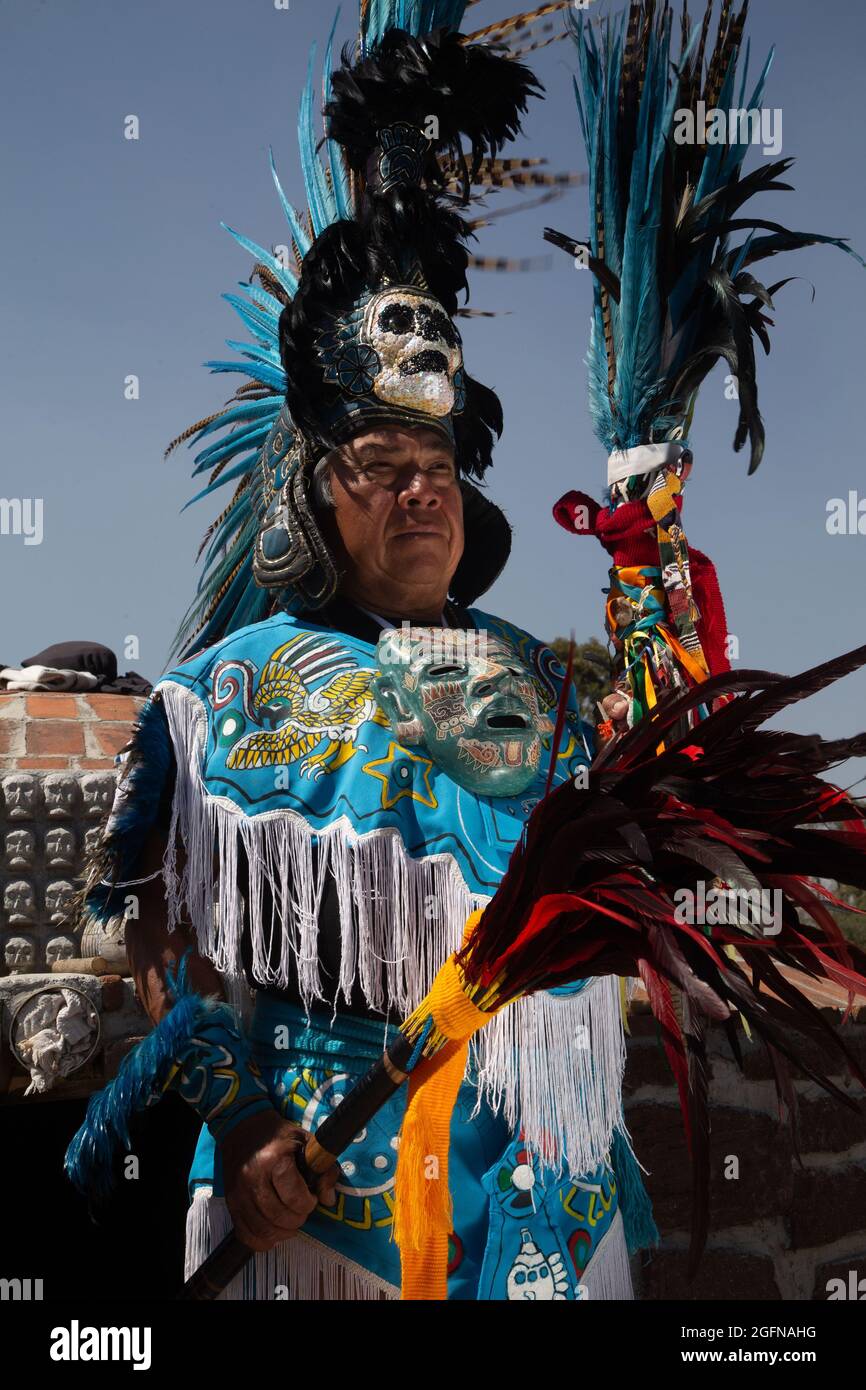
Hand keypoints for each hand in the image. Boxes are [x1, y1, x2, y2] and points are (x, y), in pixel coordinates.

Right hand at [220, 1109, 341, 1252]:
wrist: (242, 1128)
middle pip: (279, 1217)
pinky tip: (273, 1231)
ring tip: (290, 1221)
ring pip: (263, 1229)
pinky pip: (246, 1234)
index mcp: (274, 1159)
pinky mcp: (231, 1203)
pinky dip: (262, 1240)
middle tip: (301, 1211)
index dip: (308, 1203)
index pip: (295, 1197)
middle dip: (297, 1220)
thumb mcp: (307, 1142)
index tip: (311, 1198)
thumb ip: (324, 1169)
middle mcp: (253, 1177)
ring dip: (282, 1232)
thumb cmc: (278, 1136)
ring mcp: (239, 1193)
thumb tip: (328, 1200)